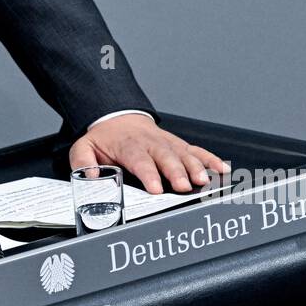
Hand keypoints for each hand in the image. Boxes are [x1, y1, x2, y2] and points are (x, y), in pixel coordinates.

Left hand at [70, 114, 230, 194]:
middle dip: (177, 171)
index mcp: (128, 145)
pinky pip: (197, 150)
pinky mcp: (178, 145)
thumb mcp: (84, 147)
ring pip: (184, 153)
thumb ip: (83, 162)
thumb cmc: (105, 139)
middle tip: (184, 186)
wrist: (118, 117)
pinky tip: (222, 169)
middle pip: (166, 156)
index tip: (156, 188)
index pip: (139, 159)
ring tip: (205, 180)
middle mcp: (151, 143)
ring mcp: (167, 143)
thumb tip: (89, 176)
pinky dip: (211, 159)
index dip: (149, 174)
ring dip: (196, 167)